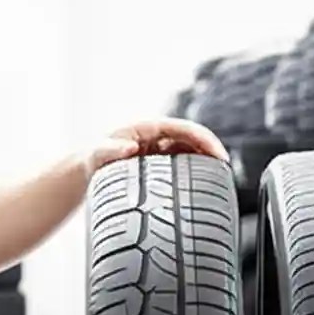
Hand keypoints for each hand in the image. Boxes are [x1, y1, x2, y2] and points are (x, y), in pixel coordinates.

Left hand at [86, 117, 229, 174]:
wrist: (88, 170)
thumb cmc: (94, 158)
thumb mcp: (99, 153)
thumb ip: (110, 150)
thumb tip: (130, 148)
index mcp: (149, 128)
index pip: (185, 128)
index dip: (205, 139)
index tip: (218, 155)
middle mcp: (158, 136)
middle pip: (193, 139)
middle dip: (211, 150)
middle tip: (225, 170)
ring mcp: (161, 150)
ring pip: (191, 151)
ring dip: (206, 162)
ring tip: (220, 179)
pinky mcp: (160, 164)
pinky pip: (183, 164)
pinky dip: (196, 172)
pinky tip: (203, 186)